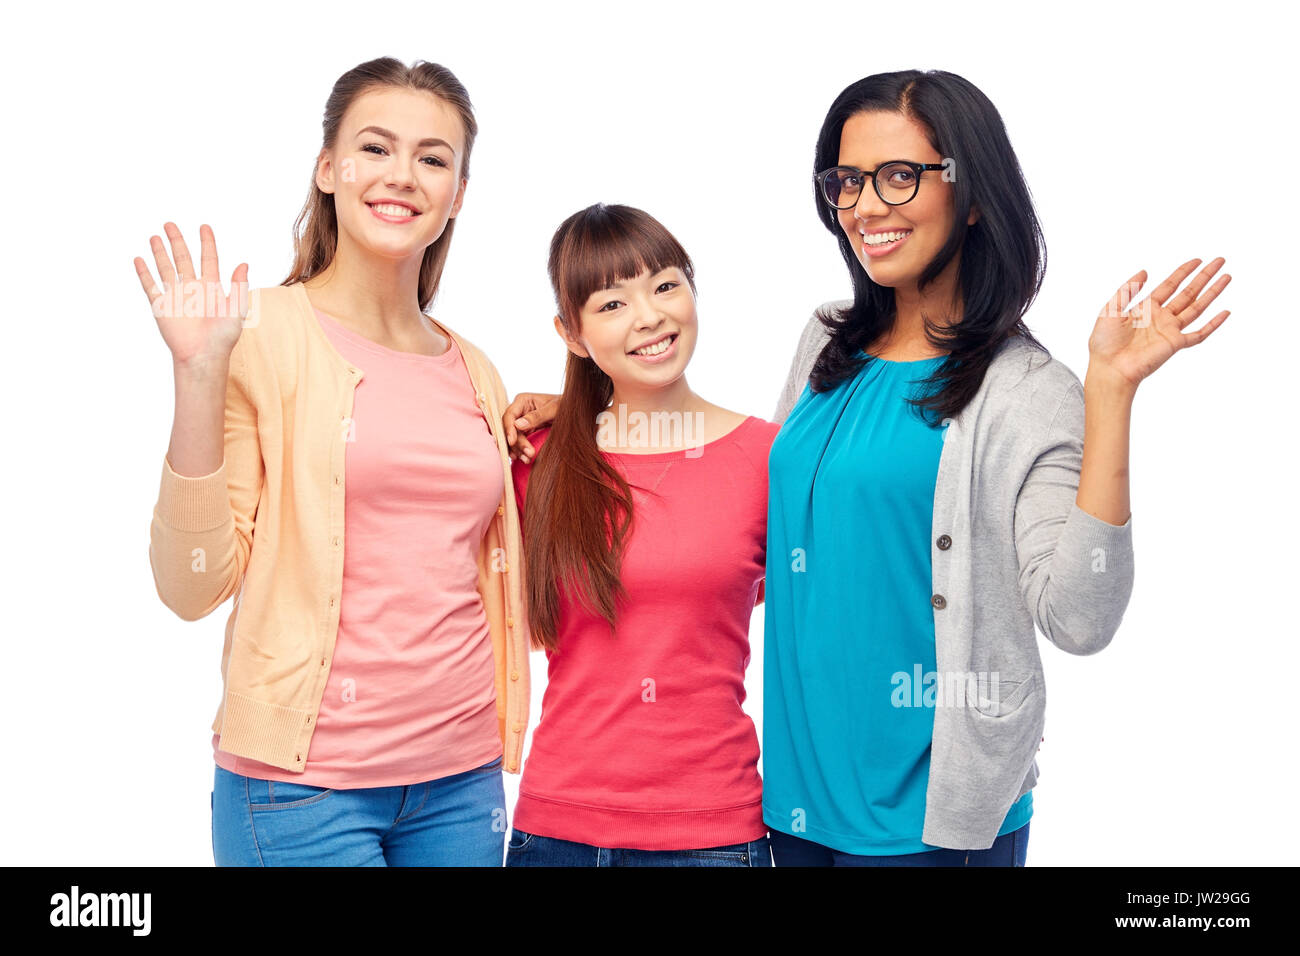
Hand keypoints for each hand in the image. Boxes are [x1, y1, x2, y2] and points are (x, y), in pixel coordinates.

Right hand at [135, 222, 248, 370]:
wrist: (203, 356)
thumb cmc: (223, 337)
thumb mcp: (237, 309)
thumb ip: (240, 286)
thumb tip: (244, 263)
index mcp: (212, 288)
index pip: (208, 259)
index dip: (207, 243)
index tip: (204, 227)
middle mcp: (193, 289)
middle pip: (184, 259)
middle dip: (177, 241)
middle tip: (170, 224)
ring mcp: (176, 296)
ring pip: (166, 268)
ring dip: (160, 253)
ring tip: (155, 236)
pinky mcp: (161, 306)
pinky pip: (150, 286)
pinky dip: (144, 273)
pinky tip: (139, 259)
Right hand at [503, 392, 559, 461]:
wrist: (574, 414)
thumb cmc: (565, 406)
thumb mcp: (554, 409)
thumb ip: (537, 416)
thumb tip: (518, 425)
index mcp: (523, 401)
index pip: (509, 415)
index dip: (508, 429)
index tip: (512, 441)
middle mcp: (519, 412)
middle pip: (510, 429)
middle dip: (517, 443)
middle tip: (529, 453)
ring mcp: (521, 423)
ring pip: (512, 439)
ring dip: (517, 450)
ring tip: (527, 460)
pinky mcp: (525, 433)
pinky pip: (518, 444)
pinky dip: (520, 452)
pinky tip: (524, 458)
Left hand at [1088, 257, 1230, 390]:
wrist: (1109, 368)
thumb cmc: (1104, 342)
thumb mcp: (1111, 309)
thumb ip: (1127, 289)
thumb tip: (1145, 271)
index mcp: (1145, 308)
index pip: (1169, 285)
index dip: (1183, 272)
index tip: (1197, 260)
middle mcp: (1160, 318)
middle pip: (1188, 293)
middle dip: (1203, 277)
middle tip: (1219, 261)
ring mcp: (1169, 331)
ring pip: (1197, 308)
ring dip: (1212, 293)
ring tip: (1227, 277)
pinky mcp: (1175, 344)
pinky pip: (1199, 334)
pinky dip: (1213, 324)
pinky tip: (1225, 312)